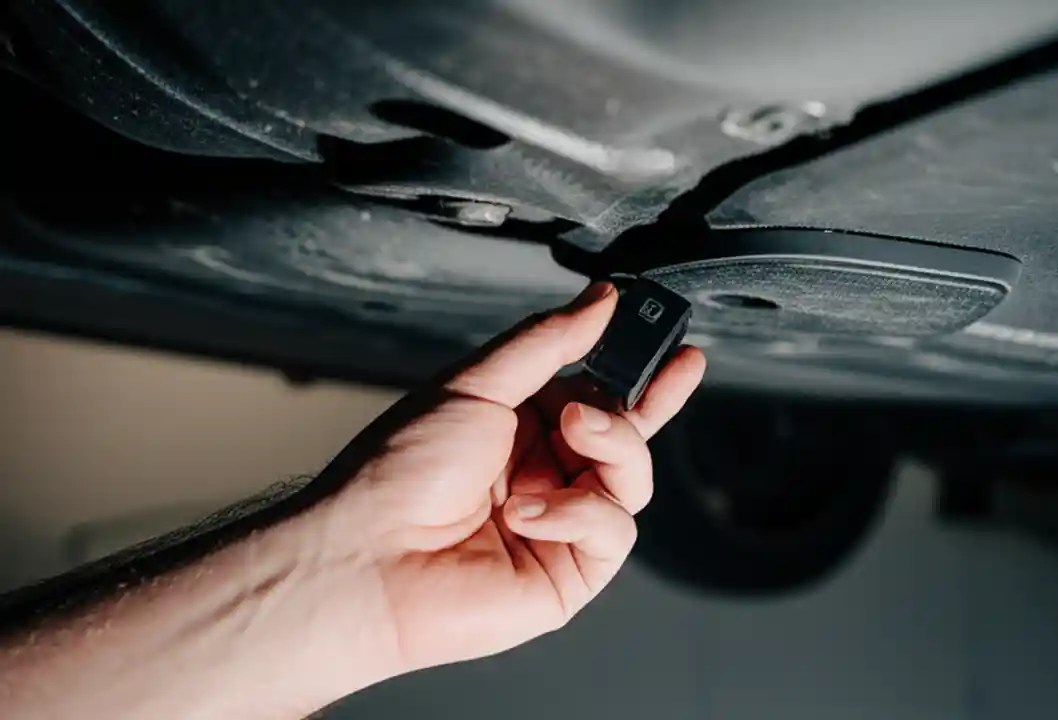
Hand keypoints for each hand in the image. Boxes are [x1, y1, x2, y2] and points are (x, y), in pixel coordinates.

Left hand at [320, 281, 705, 673]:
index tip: (679, 349)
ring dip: (609, 445)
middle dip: (642, 406)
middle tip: (639, 383)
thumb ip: (547, 342)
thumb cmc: (401, 469)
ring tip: (568, 432)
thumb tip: (601, 299)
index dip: (643, 373)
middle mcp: (549, 473)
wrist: (366, 557)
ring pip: (634, 478)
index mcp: (524, 426)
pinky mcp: (572, 572)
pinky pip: (614, 530)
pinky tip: (528, 513)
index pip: (600, 393)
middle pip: (629, 434)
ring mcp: (563, 524)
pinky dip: (579, 513)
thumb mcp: (476, 384)